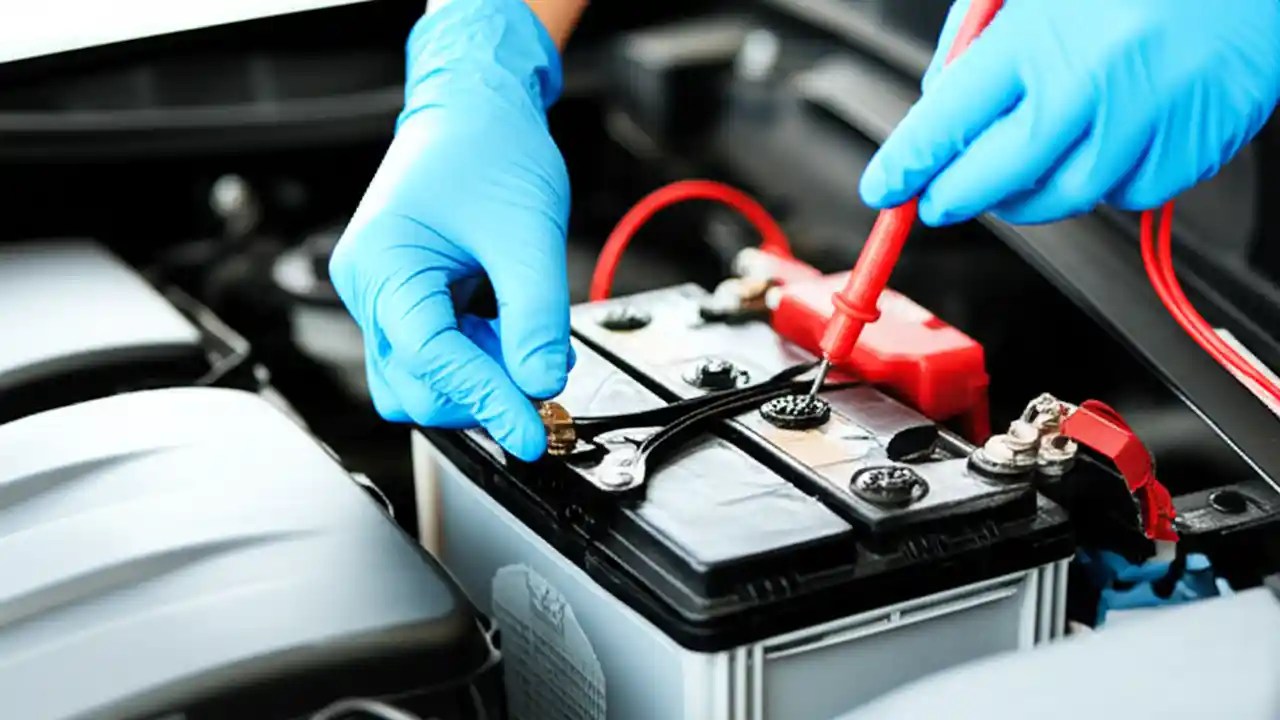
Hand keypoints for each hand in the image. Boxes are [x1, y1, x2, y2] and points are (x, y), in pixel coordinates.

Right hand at [330, 0, 570, 460]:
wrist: (476, 105)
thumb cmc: (488, 146)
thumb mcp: (527, 233)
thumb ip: (536, 317)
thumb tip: (542, 382)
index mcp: (383, 266)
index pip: (431, 361)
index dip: (487, 402)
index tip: (531, 433)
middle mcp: (369, 287)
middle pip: (413, 387)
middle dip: (478, 394)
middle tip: (540, 380)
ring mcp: (384, 296)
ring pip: (421, 378)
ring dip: (478, 379)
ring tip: (526, 341)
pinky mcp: (407, 299)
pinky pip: (435, 353)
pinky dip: (477, 358)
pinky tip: (510, 332)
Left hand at [859, 0, 1279, 225]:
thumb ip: (976, 42)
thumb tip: (940, 106)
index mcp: (1038, 36)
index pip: (944, 125)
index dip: (905, 167)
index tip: (884, 189)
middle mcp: (1089, 86)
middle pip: (992, 183)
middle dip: (953, 198)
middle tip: (938, 198)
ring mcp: (1143, 124)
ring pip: (1056, 200)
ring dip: (1027, 191)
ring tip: (1034, 148)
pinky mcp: (1189, 150)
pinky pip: (1124, 196)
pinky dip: (1105, 178)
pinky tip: (1111, 134)